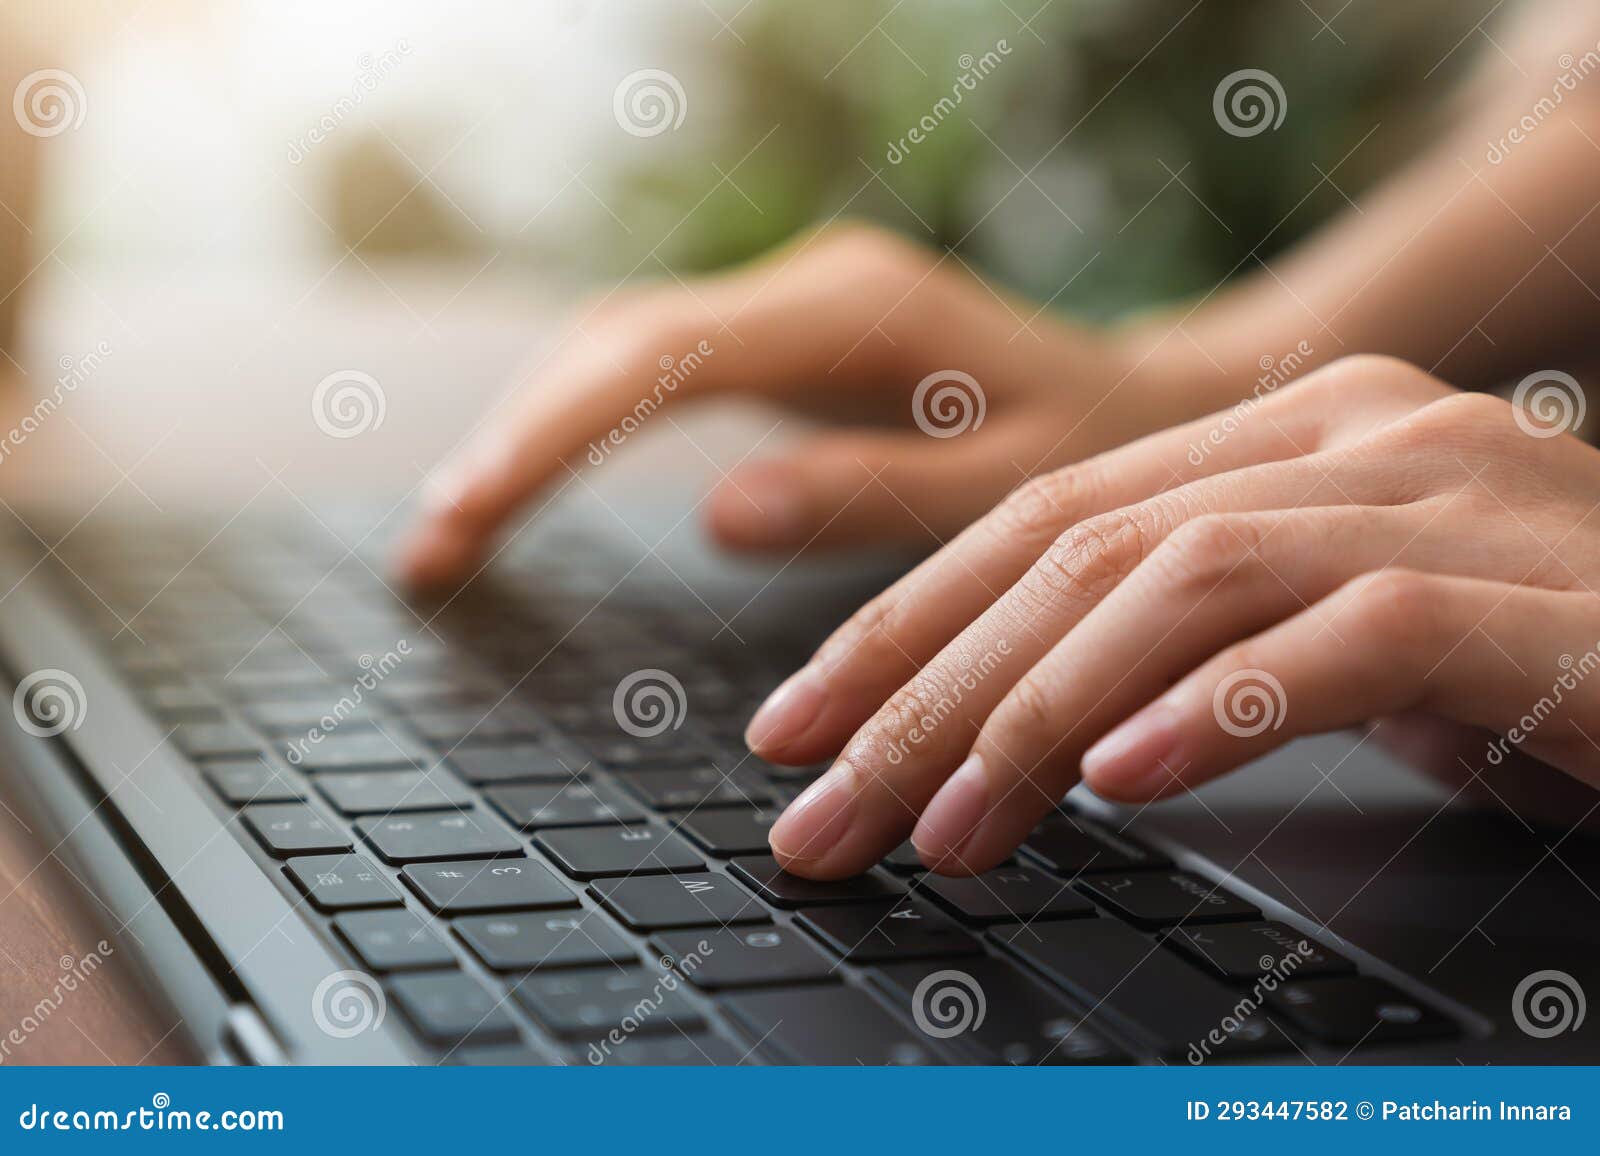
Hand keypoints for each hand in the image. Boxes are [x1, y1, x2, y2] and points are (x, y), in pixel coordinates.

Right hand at [397, 225, 1200, 586]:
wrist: (1145, 403)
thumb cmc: (1096, 456)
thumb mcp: (1010, 490)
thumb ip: (868, 494)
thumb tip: (711, 511)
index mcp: (856, 312)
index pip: (659, 356)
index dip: (551, 433)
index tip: (469, 511)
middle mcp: (810, 286)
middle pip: (617, 342)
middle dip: (514, 438)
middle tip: (433, 549)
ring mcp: (791, 306)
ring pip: (618, 347)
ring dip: (529, 428)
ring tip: (453, 531)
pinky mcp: (784, 339)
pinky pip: (651, 369)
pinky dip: (578, 425)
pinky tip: (531, 479)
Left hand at [752, 355, 1599, 877]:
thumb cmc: (1537, 663)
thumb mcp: (1334, 643)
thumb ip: (1196, 649)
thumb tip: (1032, 743)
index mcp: (1290, 434)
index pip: (1044, 520)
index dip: (903, 625)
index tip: (799, 726)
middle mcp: (1356, 437)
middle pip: (1079, 550)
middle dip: (926, 690)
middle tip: (825, 807)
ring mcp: (1448, 500)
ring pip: (1181, 578)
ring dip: (1037, 710)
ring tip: (946, 823)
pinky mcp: (1532, 598)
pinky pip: (1349, 636)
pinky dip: (1223, 706)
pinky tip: (1124, 778)